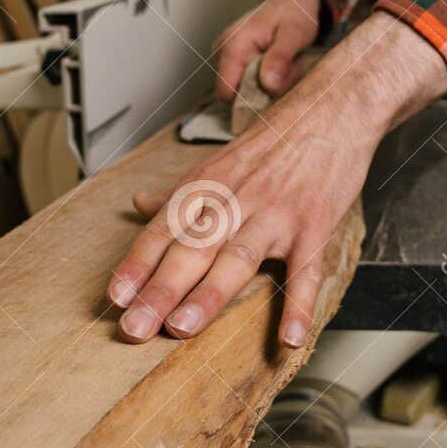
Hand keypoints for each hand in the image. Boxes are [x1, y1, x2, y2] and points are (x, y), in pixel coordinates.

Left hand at [108, 12, 446, 346]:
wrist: (332, 110)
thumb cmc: (275, 140)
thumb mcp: (220, 161)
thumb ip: (180, 192)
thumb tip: (139, 205)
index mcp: (208, 186)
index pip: (163, 230)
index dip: (136, 265)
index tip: (114, 299)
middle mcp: (235, 200)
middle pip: (191, 248)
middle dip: (159, 290)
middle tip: (134, 327)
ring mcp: (276, 213)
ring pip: (237, 257)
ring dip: (209, 294)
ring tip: (183, 328)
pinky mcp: (315, 224)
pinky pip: (306, 269)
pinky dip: (300, 304)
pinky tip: (290, 337)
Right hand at [213, 0, 323, 101]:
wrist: (292, 1)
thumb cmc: (294, 14)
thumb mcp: (295, 34)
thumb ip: (280, 58)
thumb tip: (268, 85)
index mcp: (234, 45)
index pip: (226, 93)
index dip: (250, 101)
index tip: (275, 90)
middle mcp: (223, 51)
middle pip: (240, 93)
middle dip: (267, 88)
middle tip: (289, 67)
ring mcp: (226, 55)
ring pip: (247, 89)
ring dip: (271, 83)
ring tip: (285, 62)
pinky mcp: (233, 60)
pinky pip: (248, 81)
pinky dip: (267, 77)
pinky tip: (278, 63)